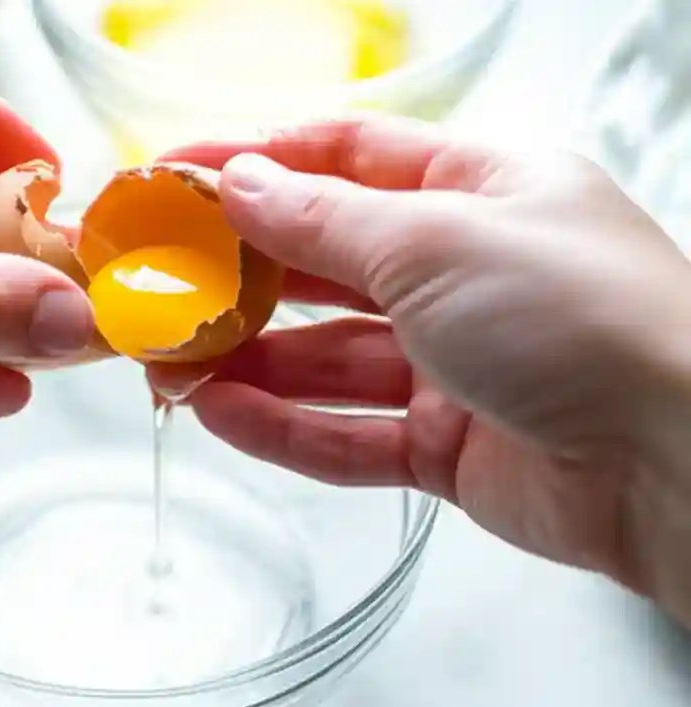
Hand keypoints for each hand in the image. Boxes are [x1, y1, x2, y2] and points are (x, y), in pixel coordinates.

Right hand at [156, 117, 690, 625]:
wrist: (682, 462)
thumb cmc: (587, 317)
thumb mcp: (435, 240)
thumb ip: (323, 220)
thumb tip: (242, 182)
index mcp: (478, 188)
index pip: (344, 158)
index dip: (255, 163)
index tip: (174, 176)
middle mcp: (464, 270)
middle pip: (324, 264)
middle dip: (237, 275)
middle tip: (156, 282)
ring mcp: (455, 362)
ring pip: (324, 358)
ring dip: (246, 361)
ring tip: (167, 364)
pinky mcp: (448, 444)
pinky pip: (347, 432)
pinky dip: (283, 427)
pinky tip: (221, 415)